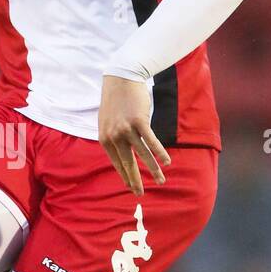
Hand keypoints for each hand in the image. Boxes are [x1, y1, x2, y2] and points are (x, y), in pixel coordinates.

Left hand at [98, 74, 170, 194]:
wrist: (121, 78)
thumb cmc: (116, 100)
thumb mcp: (108, 121)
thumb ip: (112, 136)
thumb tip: (120, 150)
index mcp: (104, 138)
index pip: (115, 162)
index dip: (124, 176)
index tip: (130, 187)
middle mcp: (113, 136)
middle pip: (127, 162)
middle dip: (135, 180)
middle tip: (140, 194)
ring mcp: (126, 129)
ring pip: (141, 154)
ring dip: (152, 169)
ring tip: (160, 180)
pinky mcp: (139, 122)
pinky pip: (151, 141)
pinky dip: (159, 152)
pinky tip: (166, 162)